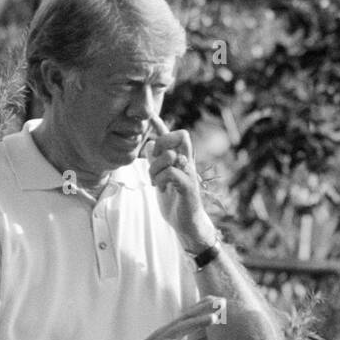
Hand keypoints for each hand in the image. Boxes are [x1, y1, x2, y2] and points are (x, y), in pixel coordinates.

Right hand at [118, 299, 232, 339]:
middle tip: (222, 301)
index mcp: (175, 331)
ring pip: (179, 328)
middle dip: (204, 308)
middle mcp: (168, 332)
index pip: (191, 315)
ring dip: (196, 322)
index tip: (222, 299)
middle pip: (188, 317)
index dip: (205, 306)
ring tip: (213, 319)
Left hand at [144, 113, 214, 251]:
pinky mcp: (189, 187)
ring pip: (171, 154)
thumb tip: (149, 144)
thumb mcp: (161, 178)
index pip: (175, 136)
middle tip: (153, 160)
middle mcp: (189, 163)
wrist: (187, 224)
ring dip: (155, 167)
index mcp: (182, 160)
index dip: (162, 125)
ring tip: (155, 181)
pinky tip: (160, 188)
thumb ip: (156, 162)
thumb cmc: (175, 201)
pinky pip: (172, 172)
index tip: (151, 115)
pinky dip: (161, 179)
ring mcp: (190, 174)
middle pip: (181, 135)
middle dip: (161, 143)